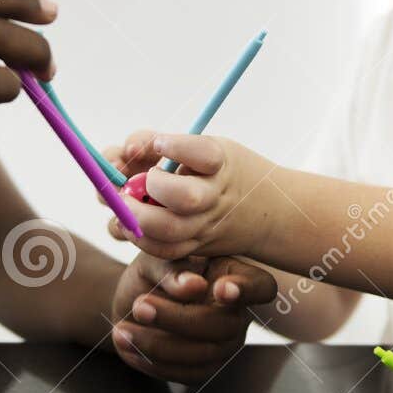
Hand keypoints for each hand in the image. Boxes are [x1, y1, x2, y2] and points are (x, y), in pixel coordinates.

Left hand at [105, 130, 276, 260]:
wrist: (267, 212)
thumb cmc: (223, 170)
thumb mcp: (211, 148)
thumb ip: (170, 146)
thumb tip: (128, 149)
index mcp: (221, 163)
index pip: (204, 154)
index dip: (178, 147)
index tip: (160, 143)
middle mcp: (215, 195)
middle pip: (186, 197)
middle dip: (154, 188)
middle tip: (139, 180)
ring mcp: (206, 224)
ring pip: (170, 230)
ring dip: (139, 217)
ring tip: (125, 203)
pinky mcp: (197, 245)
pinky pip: (166, 249)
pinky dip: (142, 238)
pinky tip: (128, 223)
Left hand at [109, 251, 275, 382]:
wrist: (136, 296)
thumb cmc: (155, 270)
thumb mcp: (158, 259)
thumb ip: (175, 269)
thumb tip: (193, 286)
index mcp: (236, 276)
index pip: (260, 287)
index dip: (247, 290)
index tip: (220, 288)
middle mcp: (238, 314)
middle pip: (224, 326)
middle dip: (178, 319)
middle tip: (140, 305)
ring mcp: (224, 344)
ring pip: (202, 353)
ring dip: (158, 344)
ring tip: (122, 329)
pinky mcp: (204, 368)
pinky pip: (184, 373)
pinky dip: (151, 362)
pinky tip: (126, 344)